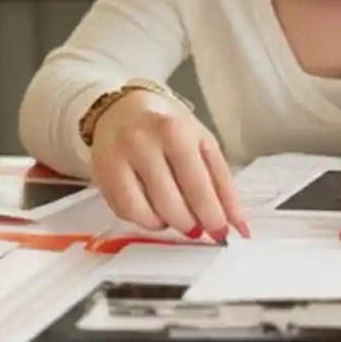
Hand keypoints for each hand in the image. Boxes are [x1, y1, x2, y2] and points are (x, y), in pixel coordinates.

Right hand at [90, 90, 248, 240]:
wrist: (122, 108)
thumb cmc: (170, 127)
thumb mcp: (202, 143)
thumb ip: (221, 183)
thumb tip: (238, 224)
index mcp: (175, 131)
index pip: (197, 184)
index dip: (211, 214)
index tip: (222, 232)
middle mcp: (142, 144)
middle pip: (171, 202)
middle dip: (191, 223)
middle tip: (200, 229)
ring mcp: (118, 160)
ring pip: (145, 211)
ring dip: (168, 224)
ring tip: (178, 219)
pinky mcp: (102, 175)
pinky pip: (125, 212)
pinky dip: (145, 221)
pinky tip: (155, 215)